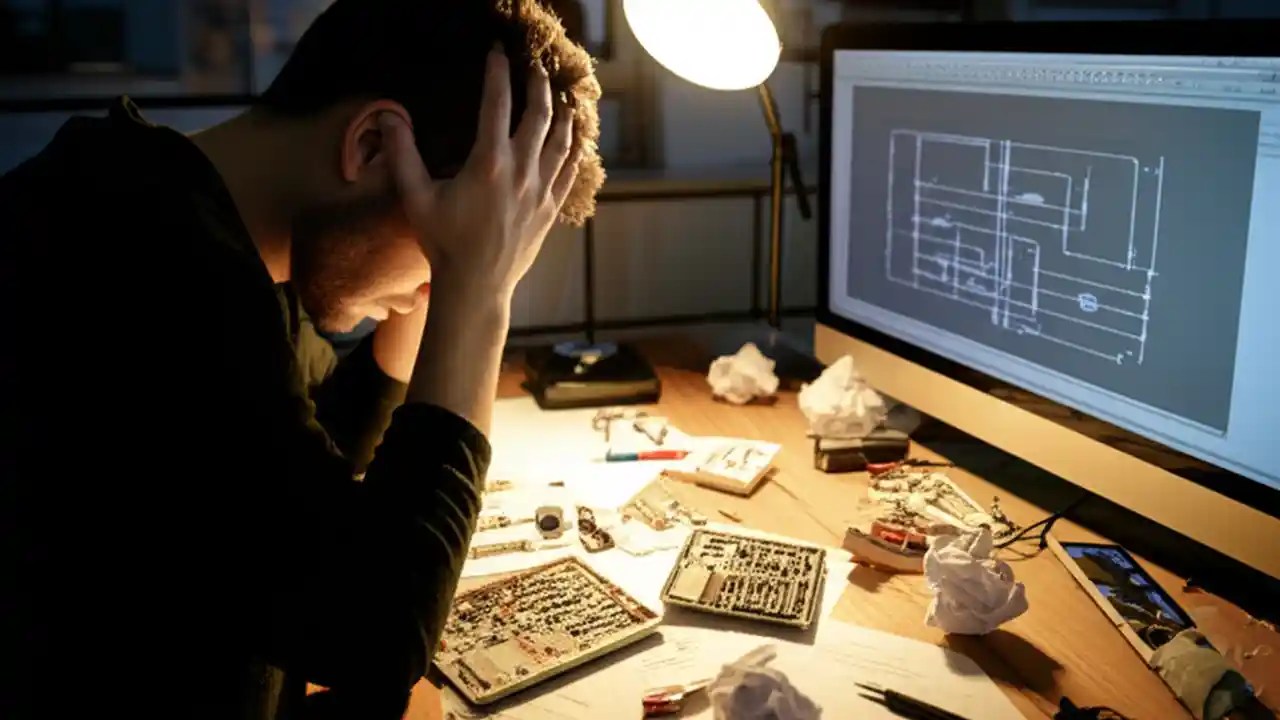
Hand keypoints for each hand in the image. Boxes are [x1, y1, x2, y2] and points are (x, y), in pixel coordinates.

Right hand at [380, 47, 580, 300]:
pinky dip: (574, 149)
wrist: (476, 286)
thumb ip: (402, 155)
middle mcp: (521, 171)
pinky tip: (574, 138)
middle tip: (535, 67)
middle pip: (539, 114)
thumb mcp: (416, 198)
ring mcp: (541, 190)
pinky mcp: (551, 209)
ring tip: (560, 97)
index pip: (496, 103)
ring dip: (562, 113)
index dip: (497, 73)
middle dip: (538, 85)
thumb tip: (390, 118)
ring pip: (562, 140)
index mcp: (488, 163)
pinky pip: (569, 170)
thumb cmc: (443, 243)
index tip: (497, 54)